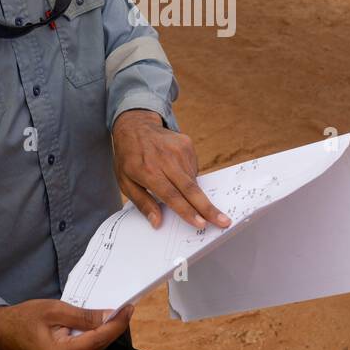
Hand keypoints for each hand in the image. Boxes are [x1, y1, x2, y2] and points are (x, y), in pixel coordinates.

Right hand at [0, 300, 131, 349]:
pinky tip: (76, 337)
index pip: (99, 340)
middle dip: (105, 330)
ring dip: (96, 340)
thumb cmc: (25, 318)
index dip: (117, 324)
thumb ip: (85, 316)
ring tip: (80, 326)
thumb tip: (110, 316)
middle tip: (103, 311)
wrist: (2, 333)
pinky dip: (89, 349)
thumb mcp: (56, 310)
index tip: (128, 309)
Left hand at [111, 109, 229, 230]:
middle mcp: (166, 160)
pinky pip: (193, 169)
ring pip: (193, 181)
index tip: (201, 224)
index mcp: (148, 172)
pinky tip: (174, 171)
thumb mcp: (125, 182)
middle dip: (208, 208)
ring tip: (173, 183)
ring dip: (192, 193)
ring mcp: (178, 150)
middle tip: (224, 221)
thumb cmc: (129, 158)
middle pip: (191, 189)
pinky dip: (188, 177)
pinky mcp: (187, 144)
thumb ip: (142, 203)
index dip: (187, 211)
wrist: (135, 126)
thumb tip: (157, 222)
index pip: (172, 195)